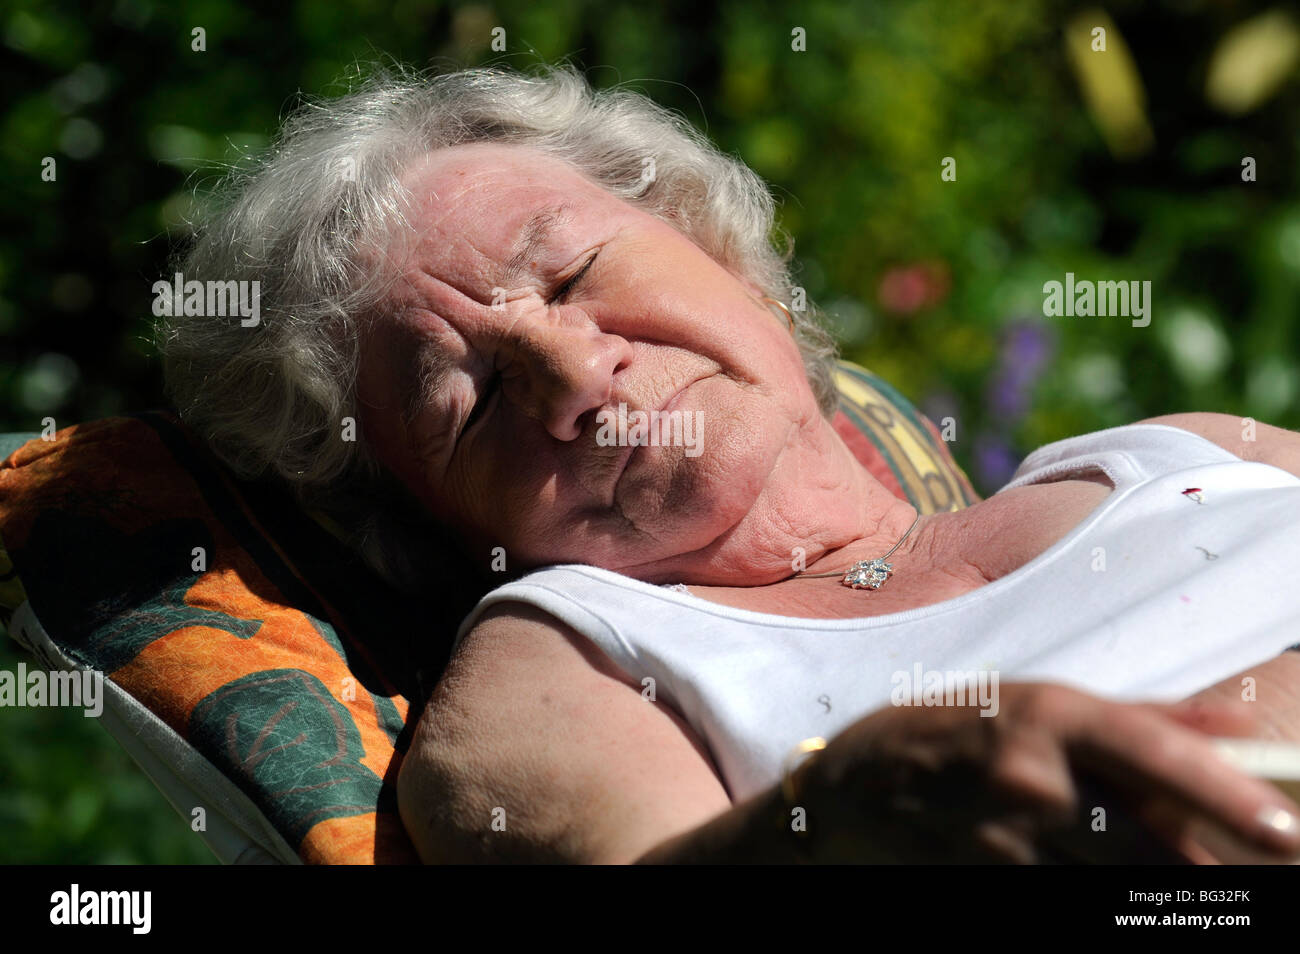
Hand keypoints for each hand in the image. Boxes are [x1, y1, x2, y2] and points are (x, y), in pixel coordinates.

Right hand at [790, 682, 1299, 862]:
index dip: (1227, 797)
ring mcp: (1006, 840)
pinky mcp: (989, 882)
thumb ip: (1148, 718)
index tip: (1288, 832)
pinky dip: (1094, 894)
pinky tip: (1084, 871)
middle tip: (1251, 870)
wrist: (854, 785)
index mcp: (1052, 715)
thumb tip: (1241, 726)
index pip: (1155, 754)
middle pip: (1151, 845)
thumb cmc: (960, 730)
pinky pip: (1067, 901)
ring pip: (1114, 886)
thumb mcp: (1044, 702)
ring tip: (1143, 863)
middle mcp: (1032, 777)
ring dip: (1150, 886)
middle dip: (1209, 873)